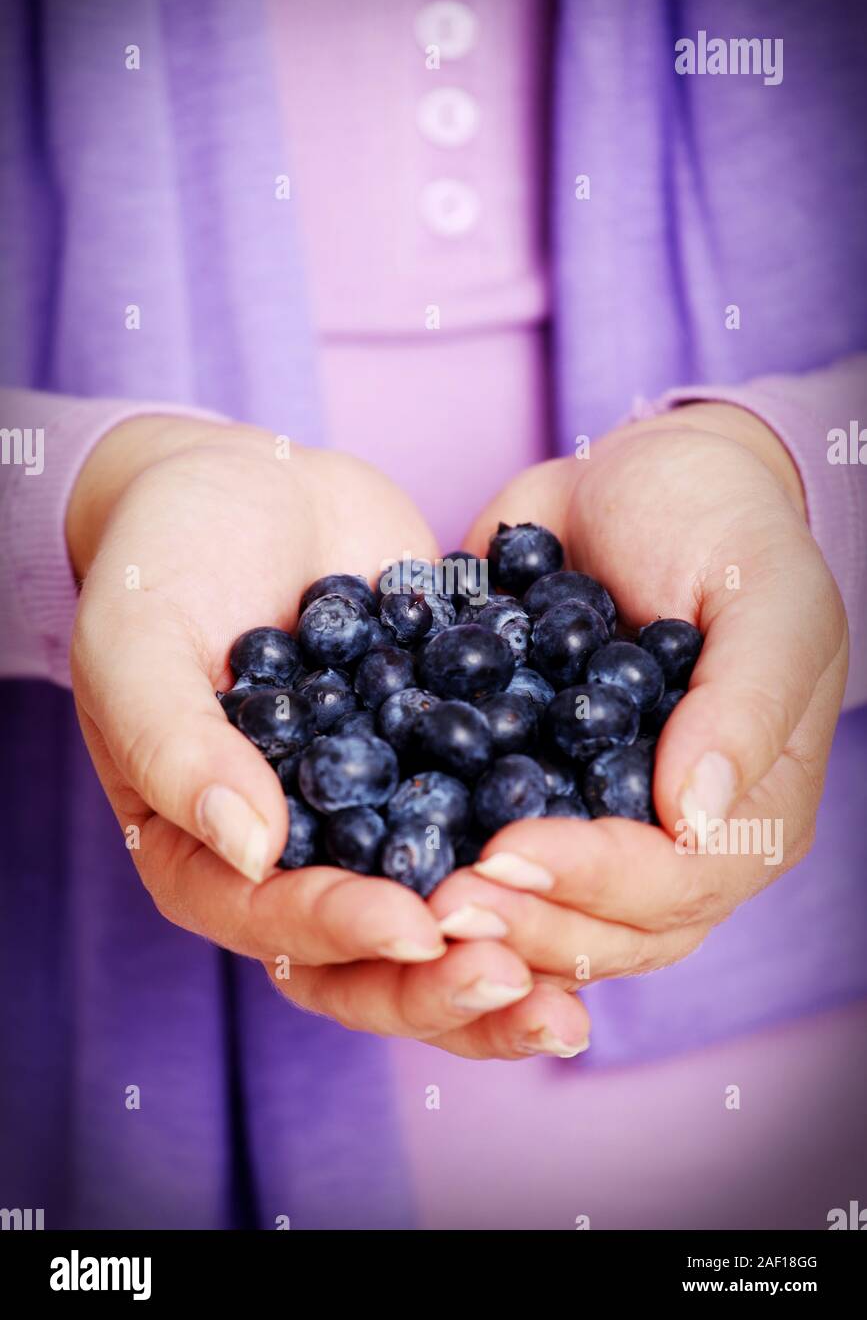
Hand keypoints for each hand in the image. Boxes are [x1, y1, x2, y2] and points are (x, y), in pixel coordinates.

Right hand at [69, 415, 588, 1057]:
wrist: (250, 485)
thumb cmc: (161, 562)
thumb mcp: (138, 645)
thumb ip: (177, 747)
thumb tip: (254, 848)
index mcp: (206, 854)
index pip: (270, 923)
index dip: (342, 934)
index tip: (415, 925)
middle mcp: (300, 855)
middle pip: (369, 955)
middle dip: (444, 983)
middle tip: (523, 985)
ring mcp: (379, 815)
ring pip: (445, 908)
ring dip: (513, 947)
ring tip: (587, 972)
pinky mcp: (445, 765)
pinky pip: (495, 818)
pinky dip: (550, 848)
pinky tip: (620, 858)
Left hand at [428, 403, 848, 998]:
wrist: (631, 478)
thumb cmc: (724, 524)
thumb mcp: (766, 596)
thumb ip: (744, 705)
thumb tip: (694, 821)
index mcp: (750, 812)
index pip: (677, 884)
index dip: (594, 882)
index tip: (507, 850)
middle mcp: (673, 840)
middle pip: (606, 929)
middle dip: (524, 921)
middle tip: (439, 900)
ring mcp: (594, 821)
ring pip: (542, 912)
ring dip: (478, 915)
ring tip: (404, 898)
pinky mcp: (522, 789)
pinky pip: (482, 845)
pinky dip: (434, 860)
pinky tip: (372, 857)